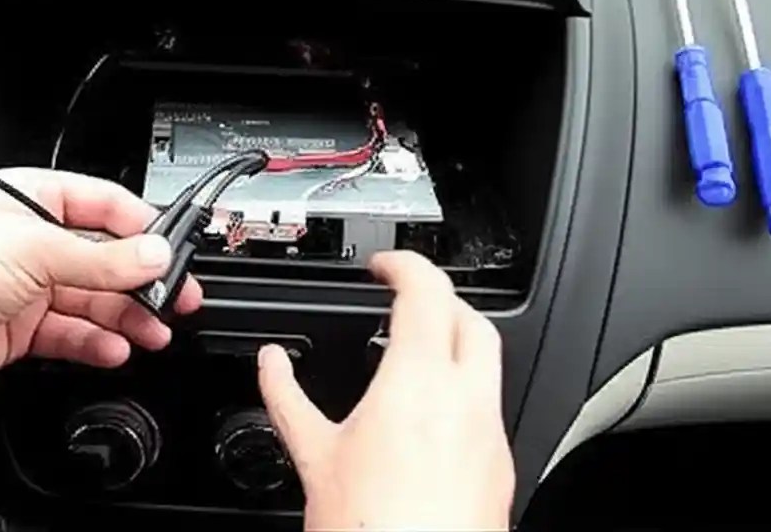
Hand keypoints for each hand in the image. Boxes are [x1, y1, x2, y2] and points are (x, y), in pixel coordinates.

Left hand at [0, 168, 200, 394]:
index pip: (106, 206)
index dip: (144, 229)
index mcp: (33, 199)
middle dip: (142, 281)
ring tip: (154, 332)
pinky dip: (95, 343)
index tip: (175, 254)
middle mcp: (30, 241)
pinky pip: (69, 335)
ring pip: (91, 300)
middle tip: (177, 301)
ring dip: (125, 316)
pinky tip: (115, 348)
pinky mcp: (15, 330)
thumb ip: (101, 258)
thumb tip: (154, 256)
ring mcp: (23, 287)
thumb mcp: (34, 250)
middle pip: (104, 258)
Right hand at [257, 251, 512, 530]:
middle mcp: (466, 401)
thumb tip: (270, 364)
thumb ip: (287, 398)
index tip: (384, 267)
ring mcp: (490, 435)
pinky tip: (426, 422)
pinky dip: (462, 394)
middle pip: (472, 319)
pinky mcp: (499, 467)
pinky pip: (488, 409)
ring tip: (410, 361)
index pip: (427, 291)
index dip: (405, 264)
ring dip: (454, 346)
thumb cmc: (372, 530)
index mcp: (418, 383)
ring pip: (487, 365)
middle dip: (440, 299)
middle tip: (402, 303)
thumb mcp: (313, 458)